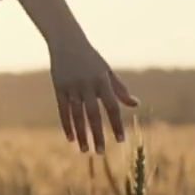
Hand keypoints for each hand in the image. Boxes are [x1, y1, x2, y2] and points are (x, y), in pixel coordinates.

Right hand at [49, 36, 137, 153]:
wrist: (67, 41)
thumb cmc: (91, 58)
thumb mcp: (107, 71)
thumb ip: (120, 89)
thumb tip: (135, 104)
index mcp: (102, 80)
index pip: (112, 106)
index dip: (116, 124)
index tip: (120, 140)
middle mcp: (87, 85)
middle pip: (93, 114)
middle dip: (97, 134)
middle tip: (101, 153)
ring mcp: (72, 87)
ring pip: (77, 115)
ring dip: (81, 134)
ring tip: (85, 150)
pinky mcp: (59, 88)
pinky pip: (63, 110)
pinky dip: (66, 125)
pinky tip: (70, 138)